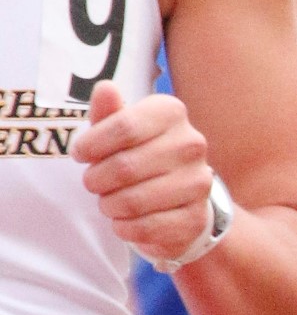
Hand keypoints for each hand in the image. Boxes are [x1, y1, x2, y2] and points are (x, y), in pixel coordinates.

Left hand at [73, 83, 214, 264]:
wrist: (181, 197)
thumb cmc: (141, 155)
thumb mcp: (122, 130)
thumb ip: (109, 112)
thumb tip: (104, 87)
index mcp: (172, 113)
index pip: (123, 126)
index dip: (91, 145)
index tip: (80, 154)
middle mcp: (192, 144)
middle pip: (123, 167)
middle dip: (96, 180)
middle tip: (95, 182)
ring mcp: (198, 182)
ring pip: (132, 200)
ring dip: (109, 205)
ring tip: (112, 201)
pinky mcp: (195, 217)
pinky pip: (144, 227)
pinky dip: (124, 227)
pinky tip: (127, 219)